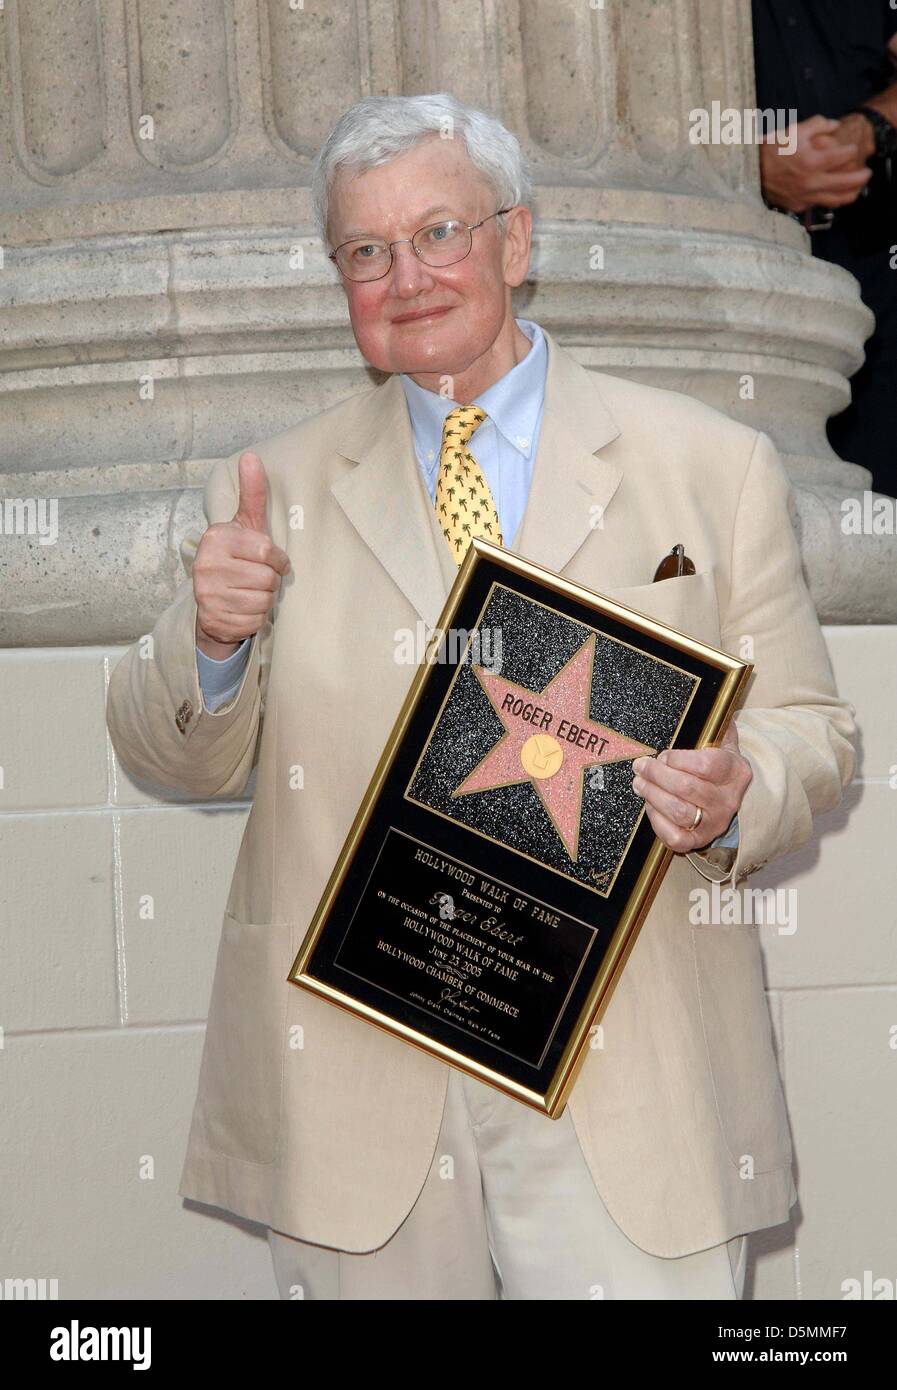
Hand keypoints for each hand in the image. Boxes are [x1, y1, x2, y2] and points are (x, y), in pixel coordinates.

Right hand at [193, 451, 291, 657]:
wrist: (212, 601)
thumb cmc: (236, 558)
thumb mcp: (245, 525)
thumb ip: (252, 493)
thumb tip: (251, 456)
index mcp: (216, 538)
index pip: (266, 550)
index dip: (277, 559)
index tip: (273, 561)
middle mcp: (207, 565)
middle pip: (267, 578)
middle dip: (270, 581)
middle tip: (258, 578)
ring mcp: (208, 594)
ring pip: (263, 601)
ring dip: (264, 600)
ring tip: (249, 592)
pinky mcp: (214, 619)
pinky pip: (255, 621)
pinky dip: (255, 618)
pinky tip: (243, 608)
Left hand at [630, 722, 751, 854]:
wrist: (734, 802)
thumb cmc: (720, 770)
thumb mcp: (724, 746)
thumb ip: (717, 729)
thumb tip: (714, 705)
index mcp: (736, 772)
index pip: (706, 765)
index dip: (679, 759)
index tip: (663, 754)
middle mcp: (728, 800)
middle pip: (687, 788)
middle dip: (657, 775)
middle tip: (640, 766)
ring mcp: (714, 823)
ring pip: (678, 811)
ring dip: (652, 795)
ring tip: (639, 782)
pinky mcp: (699, 840)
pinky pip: (674, 836)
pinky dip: (657, 820)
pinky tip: (650, 805)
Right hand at [759, 114, 871, 211]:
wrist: (749, 173)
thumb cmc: (770, 150)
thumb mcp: (793, 130)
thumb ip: (818, 124)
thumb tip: (835, 125)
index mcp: (812, 161)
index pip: (843, 156)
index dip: (851, 151)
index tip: (852, 149)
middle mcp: (811, 182)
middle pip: (846, 183)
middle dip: (861, 177)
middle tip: (867, 173)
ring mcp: (804, 196)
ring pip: (835, 199)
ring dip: (851, 194)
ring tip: (858, 189)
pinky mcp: (797, 206)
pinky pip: (819, 204)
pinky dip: (830, 200)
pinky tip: (834, 195)